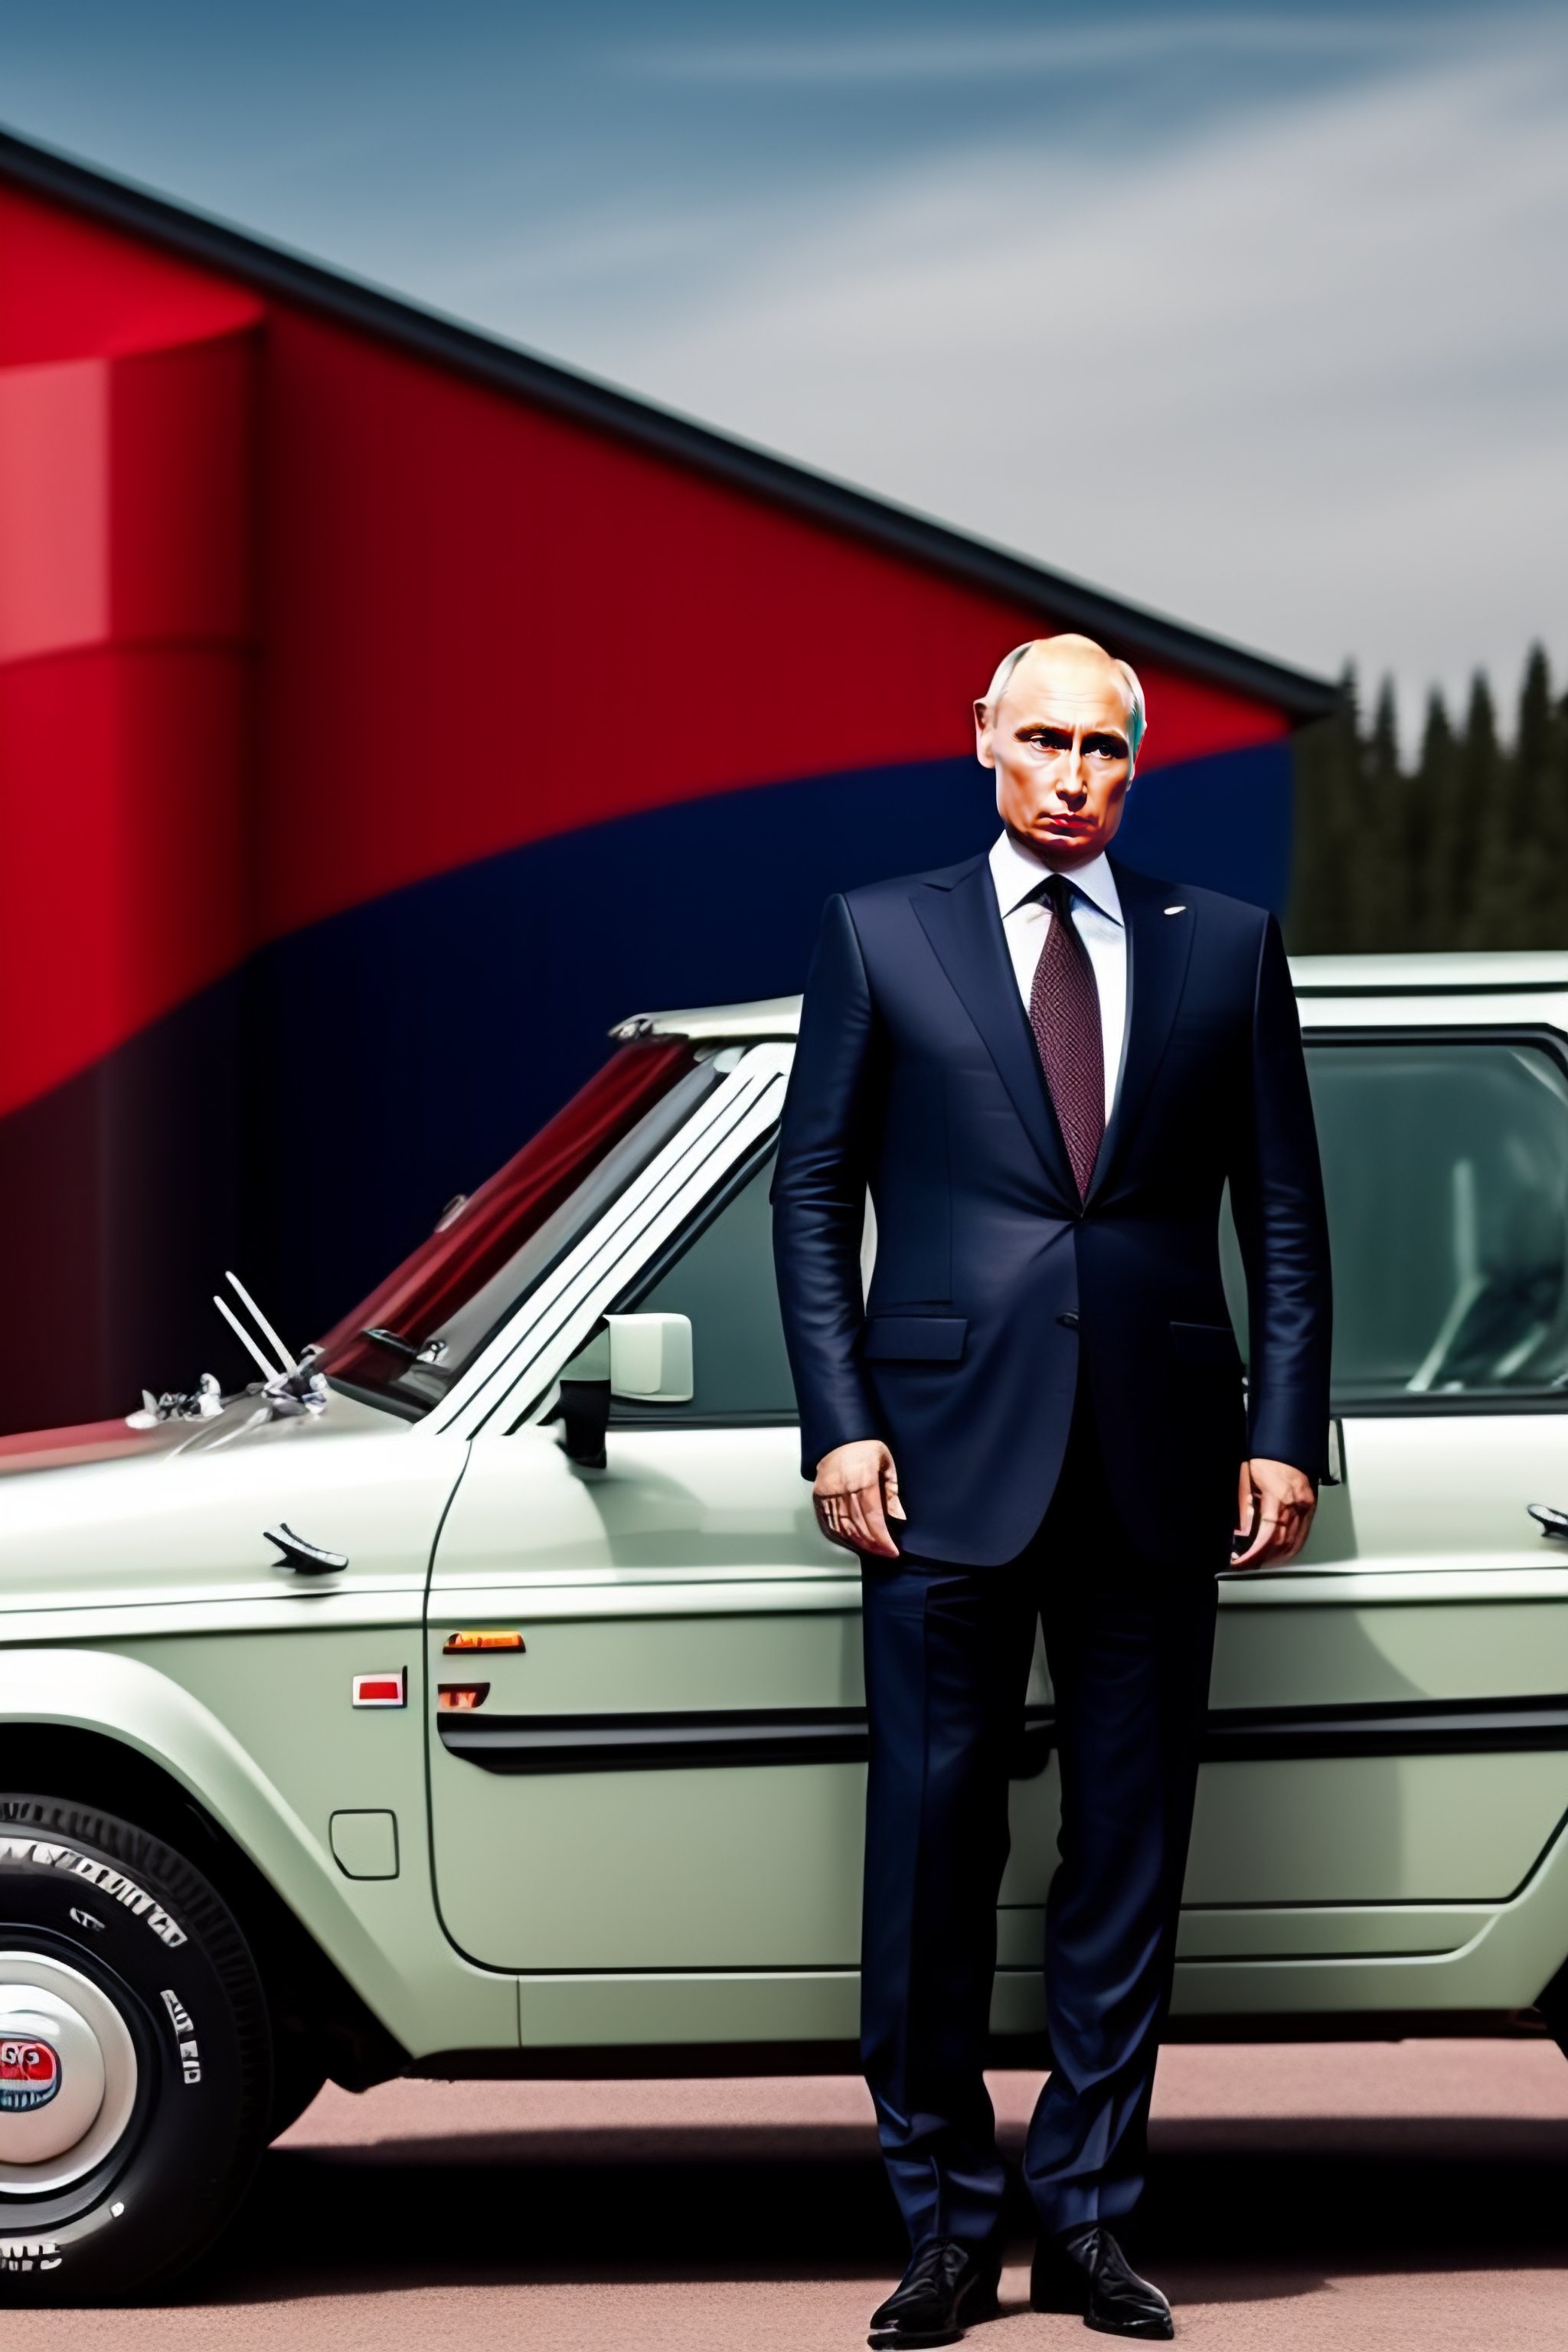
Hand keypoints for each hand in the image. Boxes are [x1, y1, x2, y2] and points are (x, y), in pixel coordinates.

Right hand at [813, 1440, 905, 1557]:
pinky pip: (828, 1525)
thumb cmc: (865, 1448)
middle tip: (885, 1554)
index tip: (892, 1550)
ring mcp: (827, 1495)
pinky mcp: (819, 1498)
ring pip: (842, 1529)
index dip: (883, 1539)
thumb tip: (898, 1517)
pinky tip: (852, 1544)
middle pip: (857, 1528)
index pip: (873, 1519)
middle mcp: (842, 1490)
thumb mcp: (886, 1464)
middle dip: (873, 1546)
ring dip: (858, 1545)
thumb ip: (892, 1492)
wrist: (840, 1438)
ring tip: (872, 1551)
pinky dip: (841, 1538)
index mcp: (862, 1480)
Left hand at [1231, 1457, 1316, 1568]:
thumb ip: (1244, 1506)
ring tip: (1259, 1562)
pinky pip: (1302, 1534)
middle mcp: (1297, 1506)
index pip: (1267, 1537)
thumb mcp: (1246, 1479)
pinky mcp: (1310, 1506)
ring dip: (1276, 1557)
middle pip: (1281, 1544)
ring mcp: (1306, 1507)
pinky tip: (1279, 1553)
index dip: (1254, 1554)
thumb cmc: (1267, 1456)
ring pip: (1294, 1543)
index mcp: (1279, 1498)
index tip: (1241, 1562)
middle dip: (1263, 1559)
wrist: (1287, 1443)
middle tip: (1246, 1565)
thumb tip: (1240, 1531)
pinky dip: (1290, 1548)